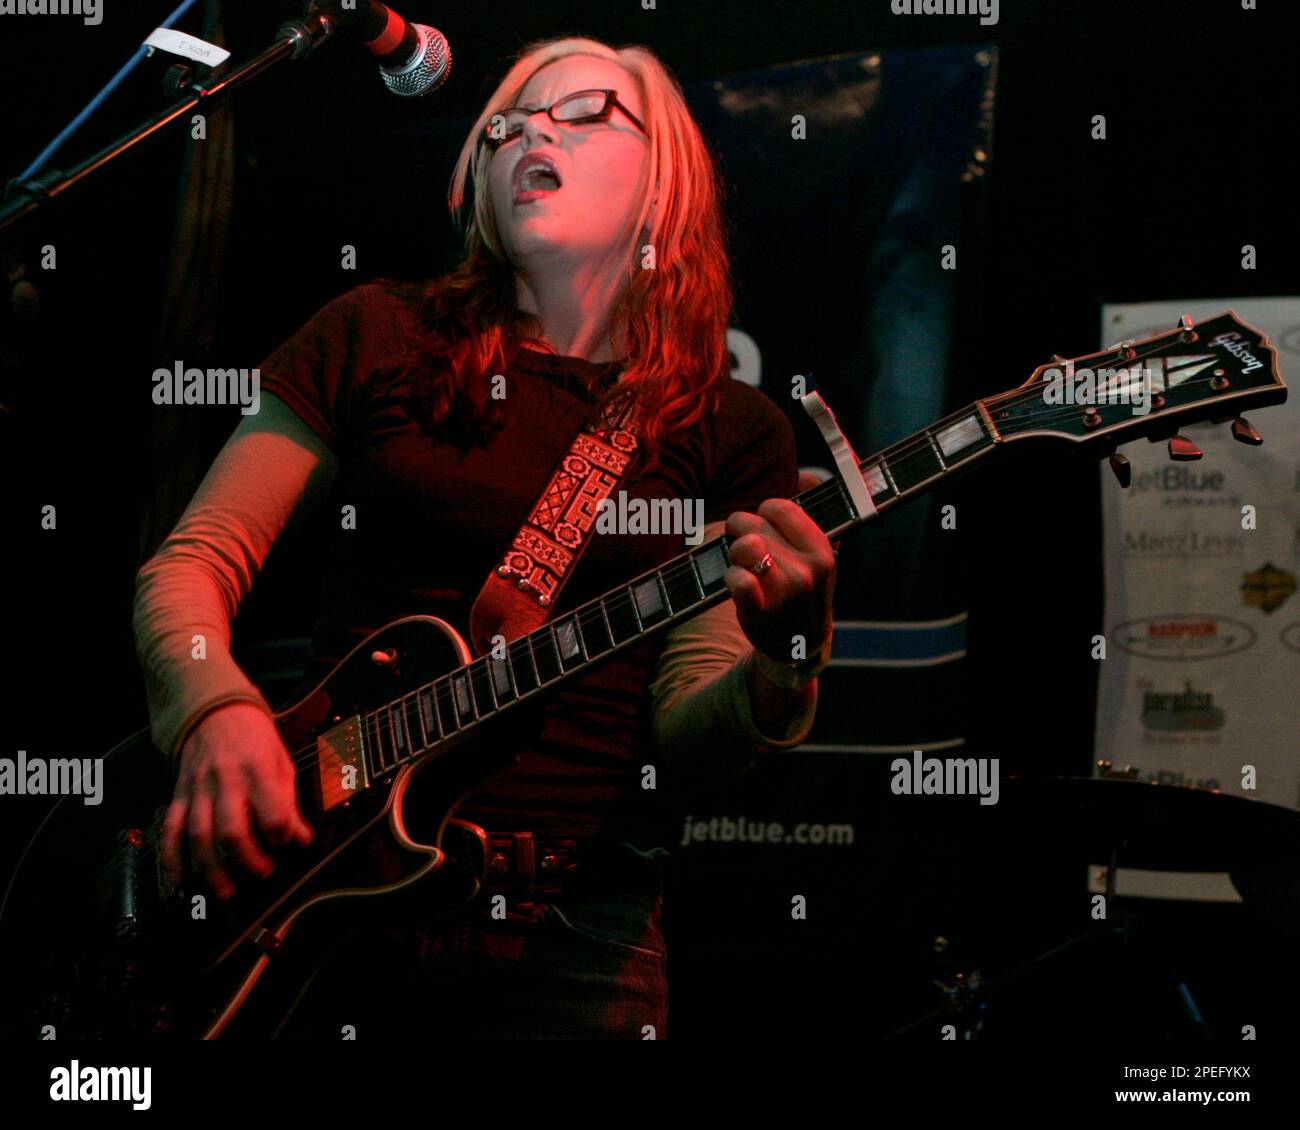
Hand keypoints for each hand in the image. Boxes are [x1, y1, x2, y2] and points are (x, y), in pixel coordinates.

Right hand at [160, 701, 313, 899]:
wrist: (215, 712)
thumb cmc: (255, 738)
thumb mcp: (281, 761)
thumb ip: (289, 801)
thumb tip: (302, 838)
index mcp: (258, 770)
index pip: (272, 812)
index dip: (282, 835)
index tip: (288, 844)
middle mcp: (226, 781)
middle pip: (232, 831)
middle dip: (248, 860)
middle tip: (263, 872)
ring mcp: (198, 789)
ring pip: (200, 836)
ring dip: (212, 869)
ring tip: (226, 890)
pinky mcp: (179, 795)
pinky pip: (171, 830)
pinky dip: (172, 858)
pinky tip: (181, 881)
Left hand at [723, 495, 836, 669]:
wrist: (800, 645)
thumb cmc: (805, 590)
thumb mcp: (819, 553)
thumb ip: (811, 513)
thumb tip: (806, 474)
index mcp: (822, 551)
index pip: (779, 507)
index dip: (764, 514)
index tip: (766, 528)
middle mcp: (807, 571)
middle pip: (753, 524)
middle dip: (742, 532)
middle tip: (749, 550)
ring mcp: (784, 593)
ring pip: (742, 547)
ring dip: (735, 555)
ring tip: (744, 566)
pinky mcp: (760, 613)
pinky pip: (736, 579)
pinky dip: (732, 578)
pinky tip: (739, 585)